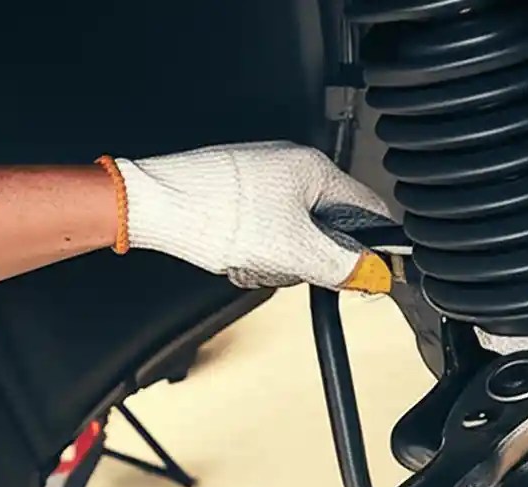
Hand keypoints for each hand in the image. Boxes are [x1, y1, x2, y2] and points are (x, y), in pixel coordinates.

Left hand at [112, 141, 394, 292]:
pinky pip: (267, 235)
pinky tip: (235, 256)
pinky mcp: (241, 197)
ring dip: (279, 260)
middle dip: (310, 259)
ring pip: (297, 236)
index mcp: (314, 170)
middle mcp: (292, 169)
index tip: (368, 276)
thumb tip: (375, 275)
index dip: (374, 248)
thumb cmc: (212, 213)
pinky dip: (256, 254)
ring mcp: (264, 182)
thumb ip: (341, 266)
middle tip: (286, 267)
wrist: (152, 206)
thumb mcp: (292, 251)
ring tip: (251, 260)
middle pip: (331, 228)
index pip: (370, 211)